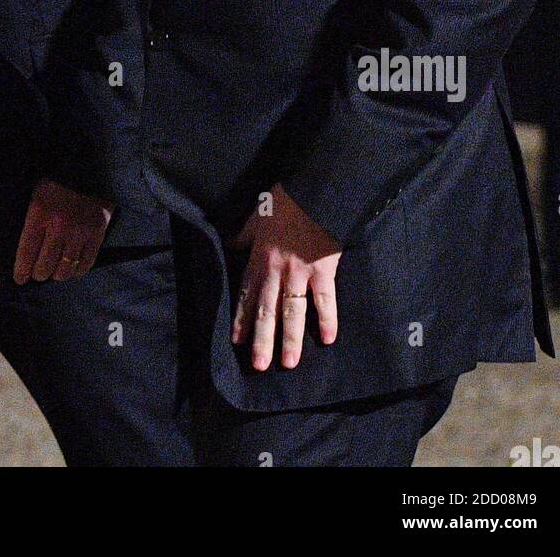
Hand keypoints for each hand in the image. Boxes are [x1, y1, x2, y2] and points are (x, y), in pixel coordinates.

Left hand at [13, 178, 113, 283]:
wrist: (90, 168)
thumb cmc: (57, 182)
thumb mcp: (36, 194)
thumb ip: (31, 221)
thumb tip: (25, 254)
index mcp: (40, 212)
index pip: (27, 251)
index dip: (22, 270)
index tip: (20, 278)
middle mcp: (59, 225)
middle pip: (45, 266)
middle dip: (39, 273)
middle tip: (38, 271)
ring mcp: (80, 231)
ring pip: (64, 270)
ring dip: (57, 274)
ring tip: (54, 270)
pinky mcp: (97, 233)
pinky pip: (85, 264)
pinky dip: (77, 270)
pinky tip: (72, 267)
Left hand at [231, 184, 340, 370]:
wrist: (314, 193)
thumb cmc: (284, 202)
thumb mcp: (256, 216)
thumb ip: (244, 234)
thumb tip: (232, 244)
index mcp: (259, 258)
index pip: (247, 293)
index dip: (241, 317)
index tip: (237, 340)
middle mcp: (277, 271)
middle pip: (267, 310)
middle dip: (262, 339)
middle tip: (259, 365)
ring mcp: (300, 274)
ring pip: (292, 311)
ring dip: (289, 338)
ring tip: (287, 363)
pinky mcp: (324, 272)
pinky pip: (325, 300)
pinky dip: (327, 319)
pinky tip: (327, 339)